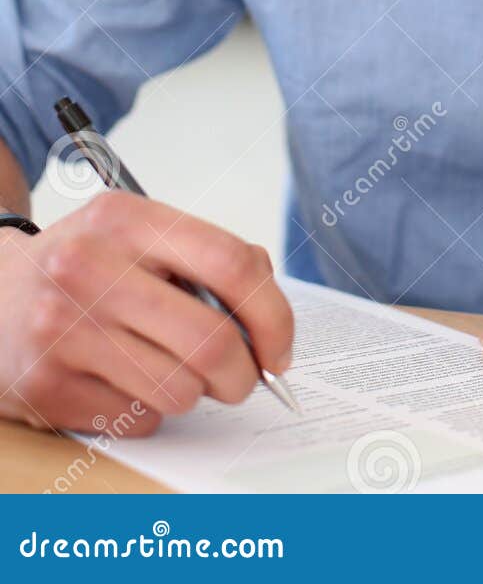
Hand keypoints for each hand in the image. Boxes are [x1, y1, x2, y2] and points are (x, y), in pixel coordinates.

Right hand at [0, 194, 293, 435]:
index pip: (232, 264)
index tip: (280, 348)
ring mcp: (63, 330)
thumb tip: (269, 318)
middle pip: (211, 341)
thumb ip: (207, 258)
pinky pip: (137, 419)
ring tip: (170, 370)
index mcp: (125, 219)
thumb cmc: (85, 265)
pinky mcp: (46, 386)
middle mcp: (89, 268)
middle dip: (242, 374)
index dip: (273, 315)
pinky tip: (123, 381)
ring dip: (193, 393)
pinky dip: (148, 410)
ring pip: (179, 389)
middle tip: (241, 378)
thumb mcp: (138, 233)